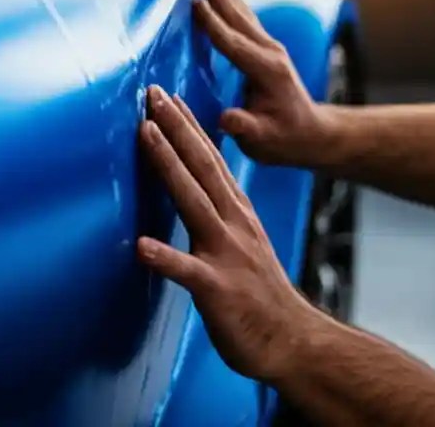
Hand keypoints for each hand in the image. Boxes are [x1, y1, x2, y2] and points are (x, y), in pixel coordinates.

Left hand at [137, 85, 322, 382]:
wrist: (294, 343)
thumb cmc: (259, 297)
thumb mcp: (240, 245)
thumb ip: (218, 216)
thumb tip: (195, 190)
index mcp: (237, 214)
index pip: (211, 160)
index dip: (188, 126)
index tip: (168, 95)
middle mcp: (232, 226)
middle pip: (202, 167)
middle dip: (176, 127)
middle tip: (152, 92)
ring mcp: (226, 256)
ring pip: (193, 202)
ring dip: (168, 166)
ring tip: (146, 134)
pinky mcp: (217, 291)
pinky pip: (187, 272)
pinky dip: (165, 257)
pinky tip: (140, 245)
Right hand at [192, 0, 336, 167]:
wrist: (311, 134)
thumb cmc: (284, 141)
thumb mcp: (264, 141)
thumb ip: (245, 128)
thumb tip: (226, 119)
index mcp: (266, 71)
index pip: (234, 44)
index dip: (214, 25)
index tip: (196, 3)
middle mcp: (269, 52)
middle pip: (237, 16)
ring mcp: (269, 46)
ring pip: (240, 11)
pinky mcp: (265, 46)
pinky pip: (244, 16)